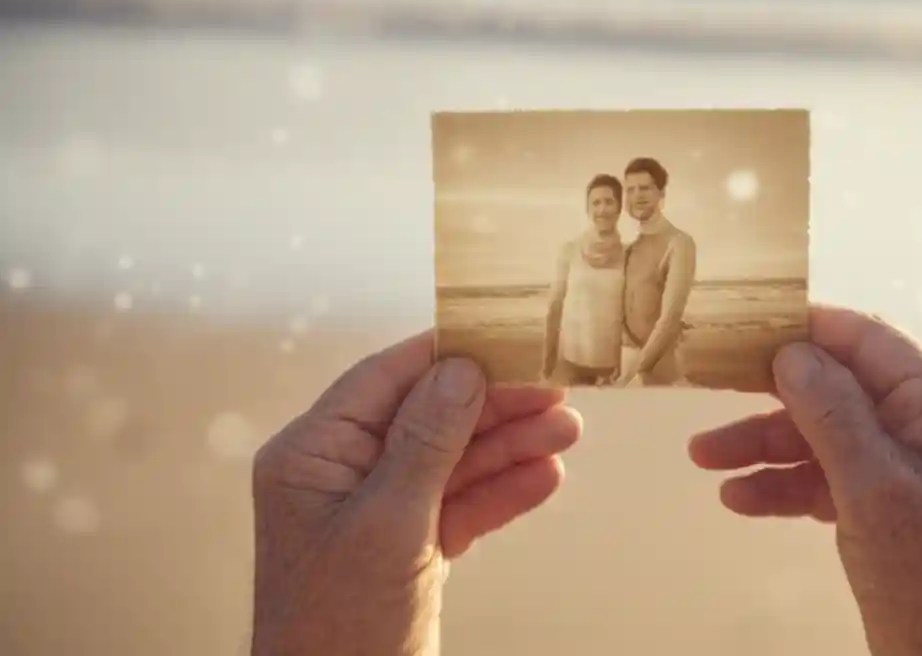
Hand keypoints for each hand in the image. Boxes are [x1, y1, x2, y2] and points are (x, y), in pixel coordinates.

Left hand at [252, 331, 581, 655]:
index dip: (447, 356)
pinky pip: (462, 505)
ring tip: (568, 429)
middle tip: (555, 388)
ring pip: (453, 462)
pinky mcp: (411, 548)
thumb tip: (460, 370)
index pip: (385, 381)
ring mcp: (380, 511)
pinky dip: (503, 492)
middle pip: (429, 418)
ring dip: (510, 446)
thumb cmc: (334, 627)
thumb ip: (426, 444)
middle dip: (494, 406)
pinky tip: (545, 475)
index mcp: (312, 456)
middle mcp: (343, 475)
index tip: (504, 336)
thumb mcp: (386, 525)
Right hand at [688, 306, 921, 655]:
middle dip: (769, 393)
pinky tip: (740, 497)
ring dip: (763, 444)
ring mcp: (906, 463)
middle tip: (706, 382)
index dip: (803, 327)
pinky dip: (782, 484)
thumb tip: (792, 352)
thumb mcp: (874, 488)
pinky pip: (825, 475)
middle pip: (835, 386)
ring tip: (705, 457)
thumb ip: (833, 413)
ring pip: (821, 433)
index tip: (742, 324)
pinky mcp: (885, 502)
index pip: (866, 339)